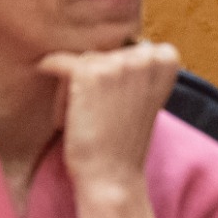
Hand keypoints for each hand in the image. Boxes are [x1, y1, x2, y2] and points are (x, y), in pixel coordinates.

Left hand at [41, 41, 180, 196]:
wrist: (113, 178)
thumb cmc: (124, 140)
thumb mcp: (143, 96)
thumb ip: (137, 67)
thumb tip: (117, 38)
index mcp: (167, 59)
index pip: (127, 48)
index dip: (115, 74)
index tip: (116, 102)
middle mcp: (146, 56)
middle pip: (103, 54)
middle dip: (93, 81)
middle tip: (100, 116)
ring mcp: (118, 63)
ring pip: (82, 62)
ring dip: (75, 87)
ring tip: (85, 118)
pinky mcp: (89, 73)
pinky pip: (59, 64)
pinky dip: (50, 74)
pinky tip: (53, 93)